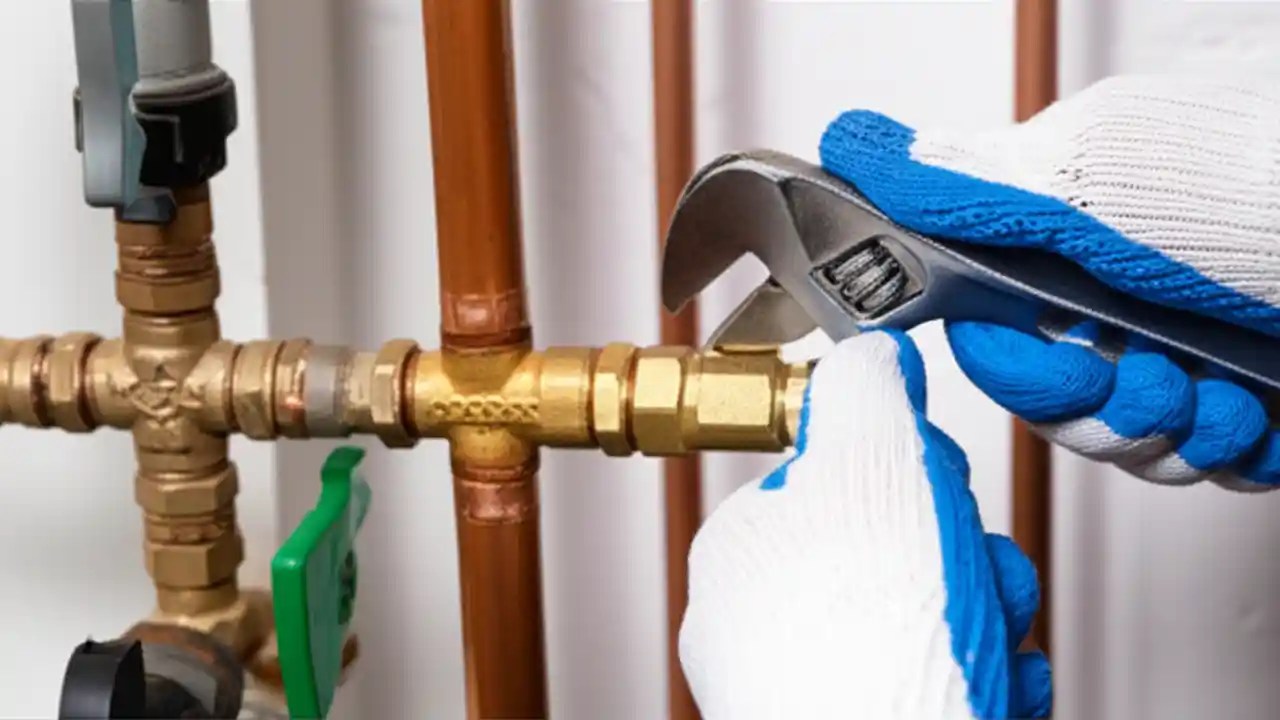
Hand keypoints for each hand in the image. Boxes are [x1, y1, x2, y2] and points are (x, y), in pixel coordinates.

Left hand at [679, 331, 1049, 719]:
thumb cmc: (861, 637)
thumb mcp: (868, 460)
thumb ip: (866, 391)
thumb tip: (870, 353)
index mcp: (748, 547)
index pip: (840, 478)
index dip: (911, 473)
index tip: (938, 480)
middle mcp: (768, 621)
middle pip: (896, 547)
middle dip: (965, 549)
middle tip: (976, 567)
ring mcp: (814, 686)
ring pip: (930, 617)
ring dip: (989, 612)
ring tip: (991, 631)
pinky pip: (946, 683)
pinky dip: (989, 678)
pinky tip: (995, 687)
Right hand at [819, 75, 1278, 490]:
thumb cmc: (1269, 191)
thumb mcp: (1104, 177)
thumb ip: (970, 187)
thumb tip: (855, 148)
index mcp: (1067, 238)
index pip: (986, 329)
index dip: (1014, 368)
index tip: (1056, 362)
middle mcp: (1120, 295)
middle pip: (1056, 406)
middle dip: (1105, 414)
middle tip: (1155, 379)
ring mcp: (1187, 346)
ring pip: (1127, 447)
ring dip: (1173, 436)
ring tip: (1221, 392)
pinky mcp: (1246, 395)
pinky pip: (1203, 464)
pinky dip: (1230, 454)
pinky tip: (1255, 414)